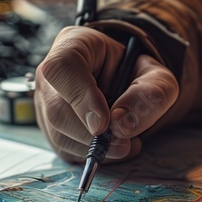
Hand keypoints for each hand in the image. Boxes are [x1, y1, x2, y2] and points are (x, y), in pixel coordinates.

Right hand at [34, 26, 178, 162]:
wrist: (126, 81)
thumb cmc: (137, 73)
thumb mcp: (157, 77)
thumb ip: (149, 95)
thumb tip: (121, 124)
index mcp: (74, 46)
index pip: (62, 68)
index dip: (81, 98)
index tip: (103, 123)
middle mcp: (50, 75)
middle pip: (57, 110)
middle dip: (93, 135)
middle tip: (124, 142)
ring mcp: (45, 103)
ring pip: (59, 135)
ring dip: (95, 148)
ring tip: (125, 143)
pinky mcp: (51, 129)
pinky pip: (65, 150)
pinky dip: (92, 155)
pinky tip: (112, 146)